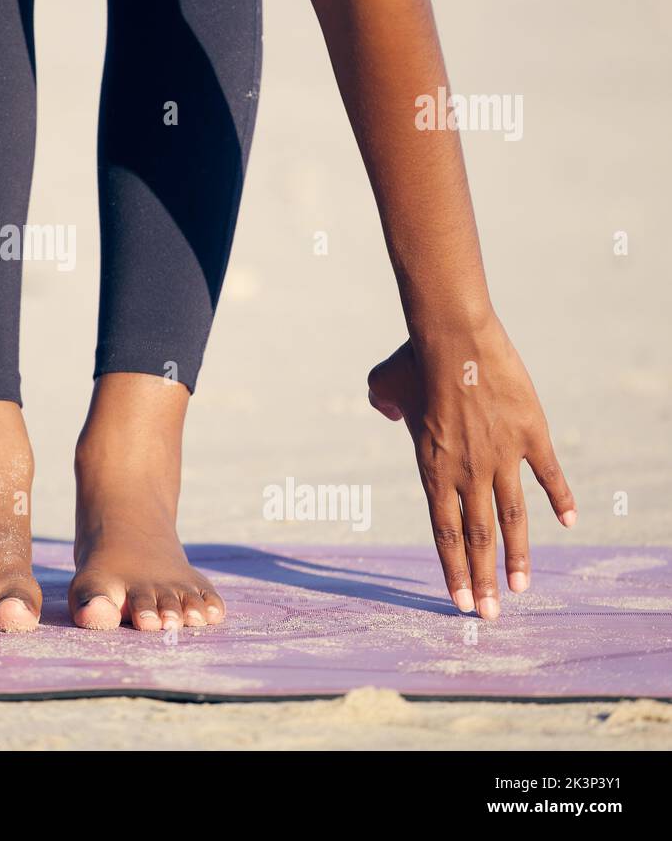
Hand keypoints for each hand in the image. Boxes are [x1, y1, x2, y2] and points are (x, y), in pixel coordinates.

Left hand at [366, 320, 575, 619]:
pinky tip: (568, 524)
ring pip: (513, 519)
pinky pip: (548, 476)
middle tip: (486, 616)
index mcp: (432, 468)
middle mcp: (467, 471)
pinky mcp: (530, 435)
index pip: (443, 531)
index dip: (451, 568)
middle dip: (481, 581)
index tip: (456, 600)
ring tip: (521, 589)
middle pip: (477, 537)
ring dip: (517, 557)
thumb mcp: (384, 385)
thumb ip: (384, 406)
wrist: (453, 337)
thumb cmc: (413, 358)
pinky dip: (560, 500)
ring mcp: (501, 456)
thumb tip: (388, 412)